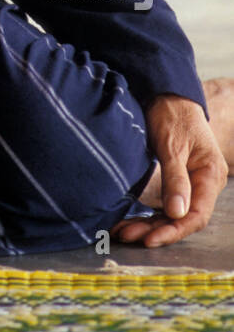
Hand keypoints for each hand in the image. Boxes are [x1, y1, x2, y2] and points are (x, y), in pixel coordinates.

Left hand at [112, 94, 227, 247]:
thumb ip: (176, 179)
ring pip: (170, 214)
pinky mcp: (174, 180)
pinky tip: (129, 220)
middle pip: (181, 218)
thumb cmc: (173, 114)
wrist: (166, 93)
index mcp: (210, 175)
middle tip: (127, 235)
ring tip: (123, 232)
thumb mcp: (173, 145)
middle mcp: (202, 184)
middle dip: (155, 230)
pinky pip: (163, 204)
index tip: (150, 238)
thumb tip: (177, 214)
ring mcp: (188, 183)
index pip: (196, 215)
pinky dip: (147, 213)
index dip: (174, 231)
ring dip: (148, 224)